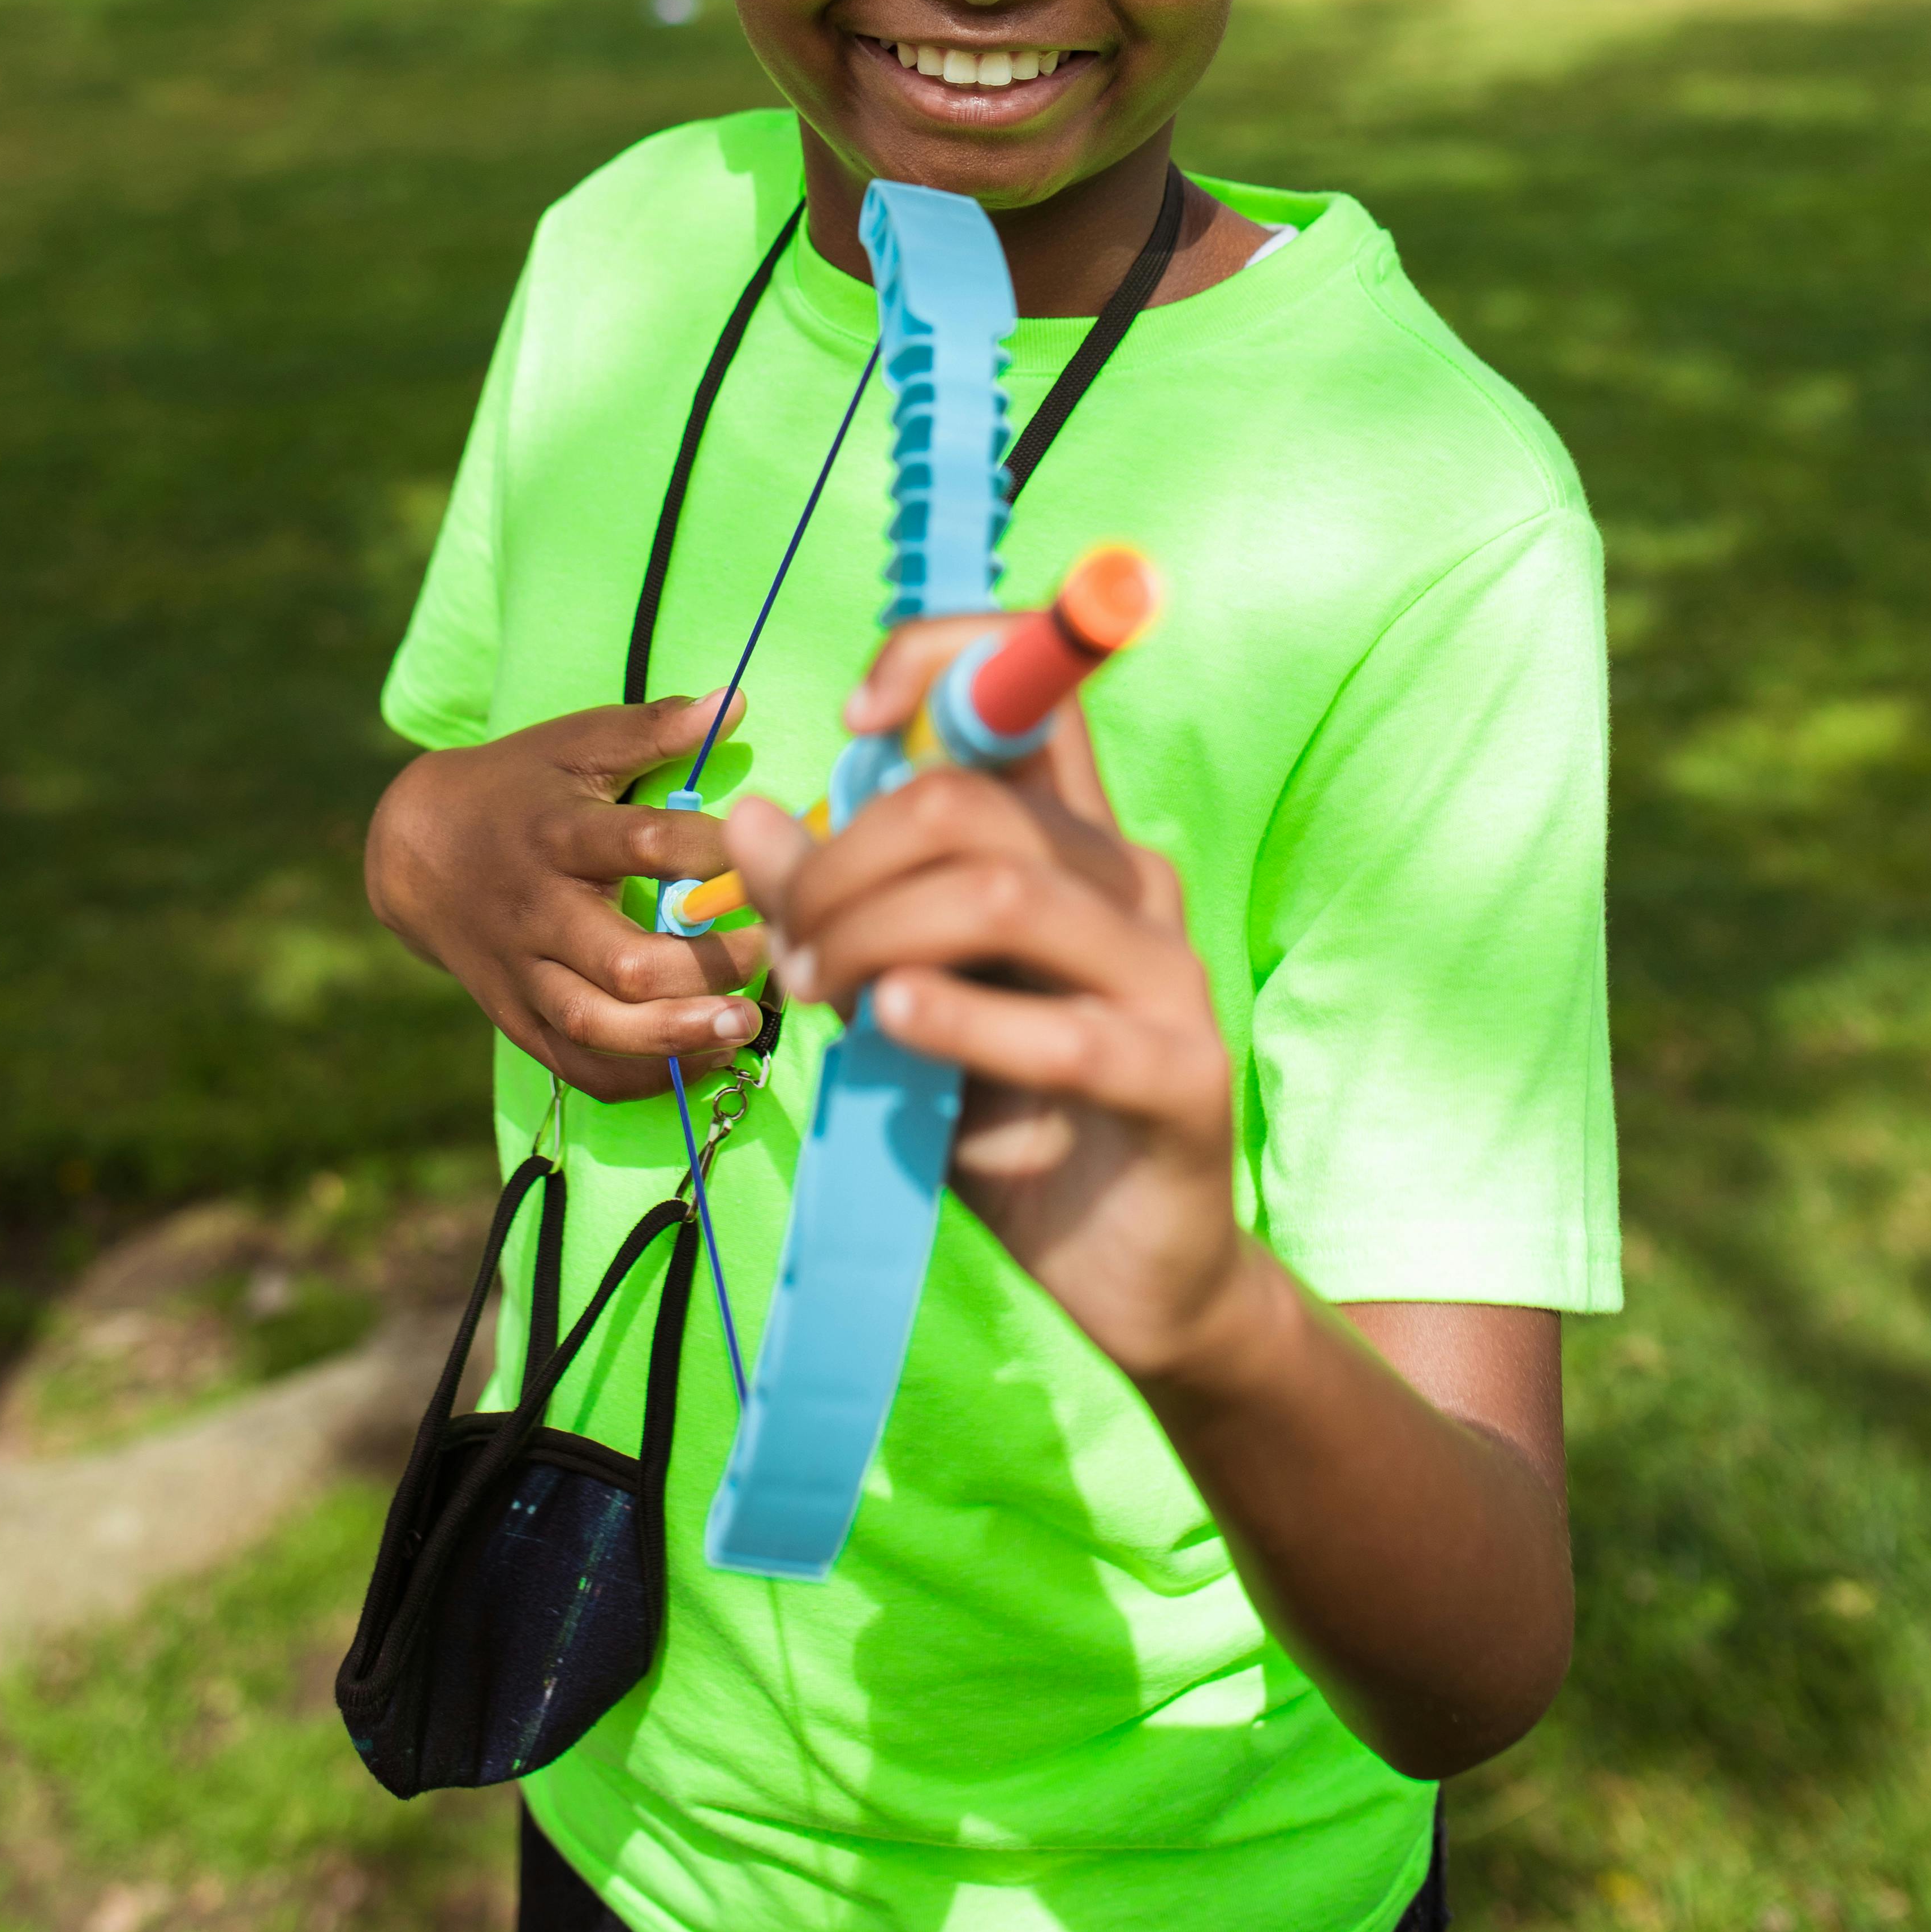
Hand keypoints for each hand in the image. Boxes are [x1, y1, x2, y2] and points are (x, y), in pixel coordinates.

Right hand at [366, 693, 768, 1097]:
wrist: (416, 847)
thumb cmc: (519, 788)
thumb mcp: (576, 743)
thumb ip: (653, 728)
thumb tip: (733, 702)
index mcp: (559, 834)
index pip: (644, 845)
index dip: (713, 853)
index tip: (768, 853)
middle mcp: (539, 911)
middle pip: (626, 960)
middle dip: (709, 966)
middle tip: (775, 949)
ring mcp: (523, 973)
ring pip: (598, 1025)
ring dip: (677, 1034)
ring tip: (744, 1024)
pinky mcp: (516, 1018)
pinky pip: (577, 1067)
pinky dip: (640, 1078)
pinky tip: (701, 1059)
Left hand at [725, 619, 1252, 1383]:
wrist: (1121, 1272)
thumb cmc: (1005, 1120)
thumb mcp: (899, 998)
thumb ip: (838, 909)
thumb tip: (749, 816)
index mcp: (1070, 845)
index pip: (1028, 691)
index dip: (942, 659)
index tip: (851, 715)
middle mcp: (1129, 883)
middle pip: (966, 806)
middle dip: (841, 863)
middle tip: (787, 946)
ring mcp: (1166, 974)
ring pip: (1000, 894)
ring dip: (873, 935)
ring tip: (818, 995)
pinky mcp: (1181, 1074)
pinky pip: (1064, 1030)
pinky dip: (961, 1017)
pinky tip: (895, 1024)